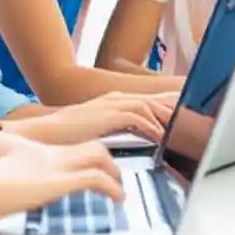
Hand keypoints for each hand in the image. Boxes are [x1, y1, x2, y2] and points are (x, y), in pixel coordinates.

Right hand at [0, 139, 122, 221]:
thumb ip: (4, 170)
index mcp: (36, 152)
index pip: (72, 146)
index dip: (89, 155)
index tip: (98, 167)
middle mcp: (49, 155)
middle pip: (92, 146)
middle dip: (109, 161)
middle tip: (116, 177)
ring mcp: (53, 166)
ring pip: (99, 156)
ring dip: (115, 173)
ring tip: (121, 191)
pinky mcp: (56, 182)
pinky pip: (95, 178)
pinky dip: (111, 186)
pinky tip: (117, 198)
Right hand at [31, 92, 176, 144]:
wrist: (43, 131)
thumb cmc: (65, 134)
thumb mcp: (95, 127)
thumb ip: (113, 126)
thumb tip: (129, 132)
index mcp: (112, 101)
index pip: (146, 100)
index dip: (165, 106)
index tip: (181, 113)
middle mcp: (115, 98)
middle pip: (152, 99)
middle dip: (172, 107)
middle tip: (191, 116)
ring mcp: (111, 104)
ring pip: (148, 106)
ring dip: (164, 118)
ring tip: (178, 129)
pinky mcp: (108, 115)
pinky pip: (137, 117)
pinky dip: (150, 126)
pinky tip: (158, 136)